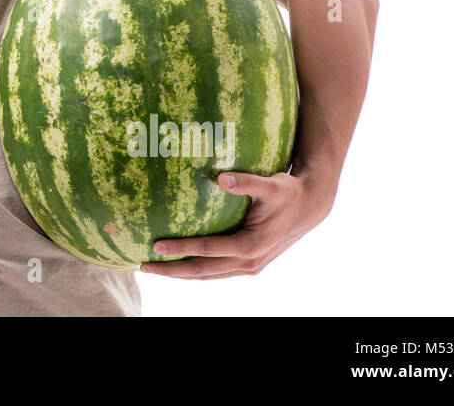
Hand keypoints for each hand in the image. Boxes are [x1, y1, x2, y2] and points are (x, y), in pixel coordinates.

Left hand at [139, 171, 334, 278]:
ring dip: (181, 274)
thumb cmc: (287, 191)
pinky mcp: (249, 265)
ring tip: (154, 269)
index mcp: (251, 245)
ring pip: (208, 276)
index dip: (180, 249)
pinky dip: (197, 271)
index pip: (207, 250)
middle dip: (172, 270)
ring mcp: (250, 267)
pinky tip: (179, 266)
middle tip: (142, 265)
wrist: (311, 206)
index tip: (155, 245)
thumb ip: (246, 181)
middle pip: (202, 271)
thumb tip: (221, 177)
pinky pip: (217, 272)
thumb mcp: (271, 184)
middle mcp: (249, 262)